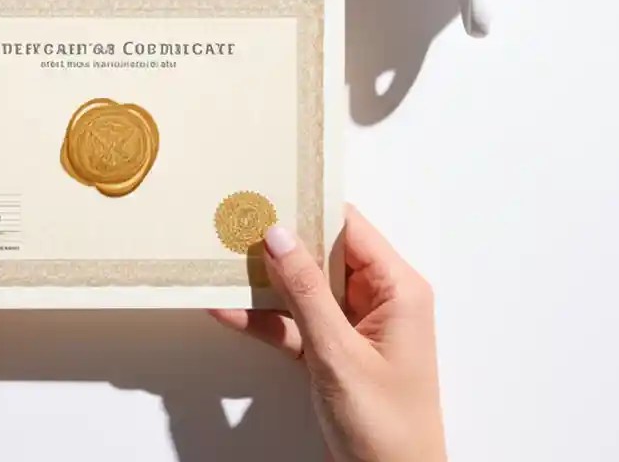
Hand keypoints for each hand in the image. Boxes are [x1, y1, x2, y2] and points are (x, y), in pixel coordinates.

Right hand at [210, 206, 445, 461]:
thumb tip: (279, 236)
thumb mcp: (338, 353)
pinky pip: (294, 323)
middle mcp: (379, 300)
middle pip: (323, 254)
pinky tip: (226, 308)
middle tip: (234, 222)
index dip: (310, 208)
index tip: (268, 192)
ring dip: (266, 281)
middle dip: (280, 242)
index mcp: (398, 289)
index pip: (351, 229)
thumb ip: (305, 292)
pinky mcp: (333, 352)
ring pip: (304, 289)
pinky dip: (264, 319)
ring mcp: (354, 327)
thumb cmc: (386, 426)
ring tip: (220, 259)